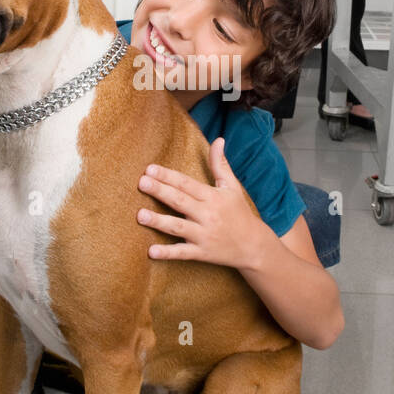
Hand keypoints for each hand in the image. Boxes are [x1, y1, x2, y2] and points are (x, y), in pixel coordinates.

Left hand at [136, 137, 264, 268]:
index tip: (150, 168)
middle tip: (141, 182)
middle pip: (180, 201)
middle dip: (160, 191)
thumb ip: (220, 164)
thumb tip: (219, 139)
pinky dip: (168, 253)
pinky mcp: (202, 253)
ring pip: (178, 227)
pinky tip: (151, 252)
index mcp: (213, 197)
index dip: (168, 176)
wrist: (254, 246)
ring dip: (159, 221)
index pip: (187, 184)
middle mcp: (208, 215)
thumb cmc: (239, 213)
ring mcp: (204, 235)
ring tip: (140, 215)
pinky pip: (183, 253)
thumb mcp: (232, 187)